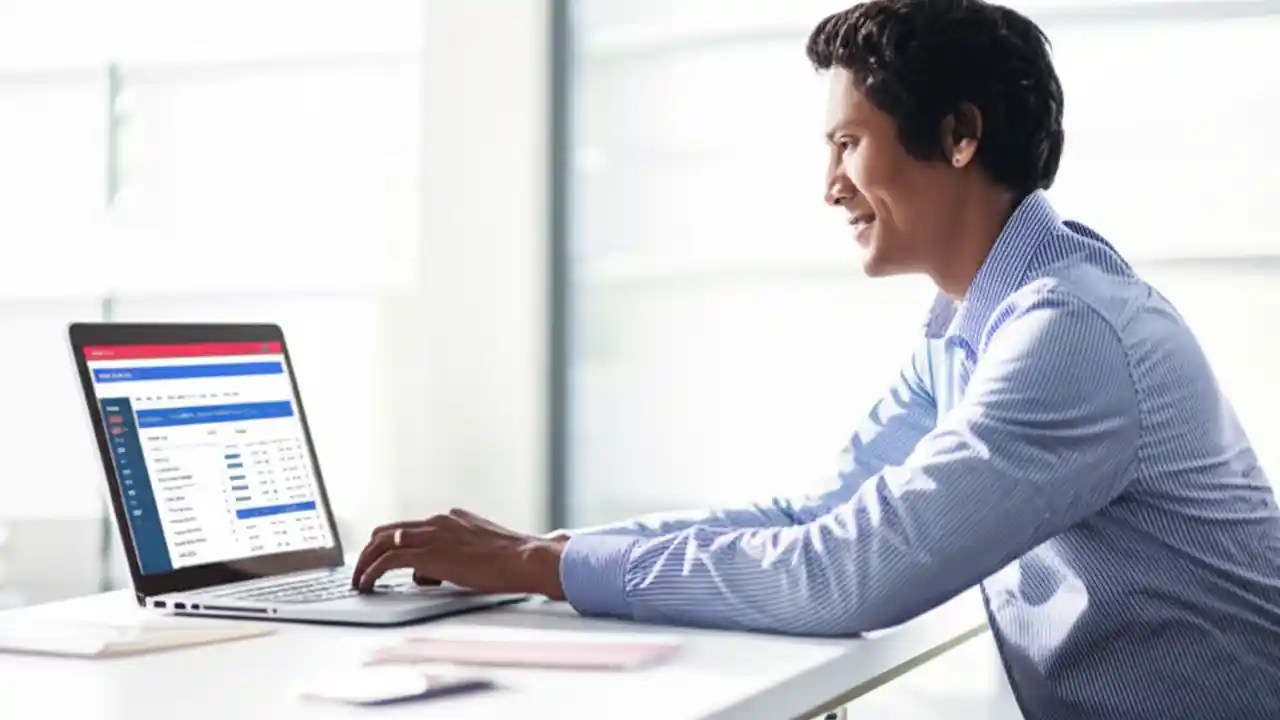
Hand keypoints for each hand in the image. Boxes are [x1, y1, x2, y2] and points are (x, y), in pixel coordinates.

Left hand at [351, 508, 566, 599]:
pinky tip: (366, 585)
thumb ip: (458, 555)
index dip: (393, 544)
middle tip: (363, 569)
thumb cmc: (513, 561)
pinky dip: (372, 571)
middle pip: (389, 530)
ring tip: (359, 581)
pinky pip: (387, 560)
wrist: (525, 559)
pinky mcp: (429, 553)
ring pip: (382, 542)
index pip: (411, 528)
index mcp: (452, 519)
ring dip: (365, 562)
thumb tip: (437, 573)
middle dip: (371, 550)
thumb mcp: (482, 551)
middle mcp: (438, 521)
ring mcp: (432, 535)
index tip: (383, 558)